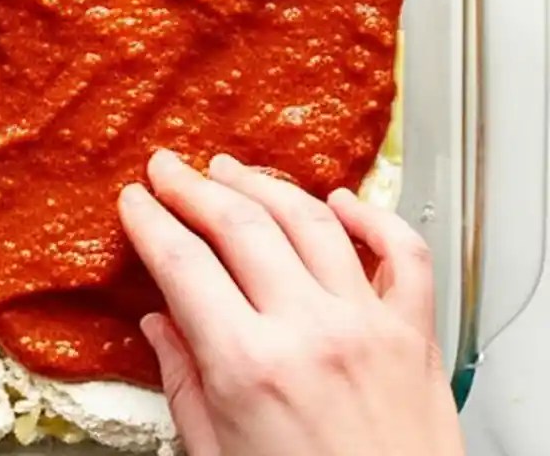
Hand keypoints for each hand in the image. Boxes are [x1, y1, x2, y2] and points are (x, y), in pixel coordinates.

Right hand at [120, 151, 462, 455]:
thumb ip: (183, 382)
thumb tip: (158, 326)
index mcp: (247, 366)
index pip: (182, 263)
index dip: (151, 220)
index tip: (135, 201)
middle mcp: (308, 332)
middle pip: (241, 226)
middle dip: (194, 187)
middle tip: (168, 169)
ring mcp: (367, 326)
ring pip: (312, 221)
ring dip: (264, 185)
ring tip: (232, 172)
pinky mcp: (414, 335)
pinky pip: (403, 252)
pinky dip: (372, 216)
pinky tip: (340, 202)